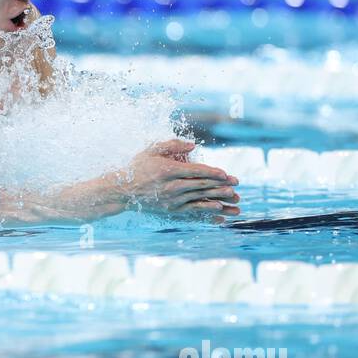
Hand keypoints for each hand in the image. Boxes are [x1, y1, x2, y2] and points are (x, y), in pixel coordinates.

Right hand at [115, 139, 240, 218]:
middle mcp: (170, 187)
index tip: (225, 173)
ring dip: (218, 198)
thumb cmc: (137, 167)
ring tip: (232, 198)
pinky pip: (192, 211)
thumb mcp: (151, 150)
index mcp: (167, 170)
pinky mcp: (170, 210)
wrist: (122, 190)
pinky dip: (206, 212)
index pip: (195, 171)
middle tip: (236, 185)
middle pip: (200, 185)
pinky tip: (218, 211)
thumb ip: (172, 145)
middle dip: (220, 185)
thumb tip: (193, 145)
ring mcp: (170, 200)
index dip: (212, 172)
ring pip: (199, 199)